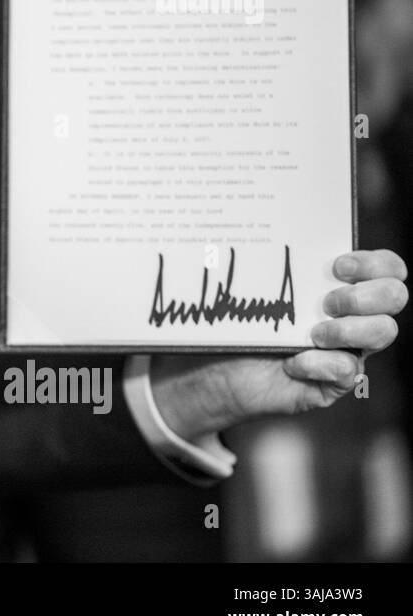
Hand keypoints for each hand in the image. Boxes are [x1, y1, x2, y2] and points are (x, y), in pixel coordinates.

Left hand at [151, 249, 406, 439]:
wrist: (220, 371)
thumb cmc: (238, 323)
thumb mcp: (250, 290)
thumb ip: (264, 264)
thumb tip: (247, 233)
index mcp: (342, 286)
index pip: (388, 267)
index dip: (375, 263)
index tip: (337, 266)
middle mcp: (356, 316)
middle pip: (395, 296)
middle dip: (364, 296)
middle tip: (326, 303)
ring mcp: (351, 349)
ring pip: (384, 332)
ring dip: (347, 330)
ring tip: (312, 334)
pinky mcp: (336, 382)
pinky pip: (350, 371)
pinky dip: (320, 364)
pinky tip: (292, 363)